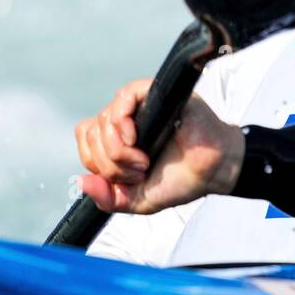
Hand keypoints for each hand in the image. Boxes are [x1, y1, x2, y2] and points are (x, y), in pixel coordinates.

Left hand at [74, 78, 245, 214]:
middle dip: (111, 163)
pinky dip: (121, 121)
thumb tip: (81, 181)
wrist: (213, 171)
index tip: (128, 178)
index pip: (86, 140)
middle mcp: (126, 120)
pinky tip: (135, 137)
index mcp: (118, 140)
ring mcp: (140, 106)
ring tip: (144, 161)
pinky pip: (123, 97)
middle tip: (140, 170)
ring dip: (119, 151)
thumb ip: (107, 199)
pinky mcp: (156, 94)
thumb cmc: (181, 180)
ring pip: (104, 120)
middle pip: (92, 134)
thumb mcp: (137, 200)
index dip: (98, 164)